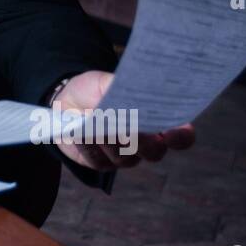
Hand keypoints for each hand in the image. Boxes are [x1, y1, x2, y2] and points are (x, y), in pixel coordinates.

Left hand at [51, 70, 194, 170]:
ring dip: (111, 139)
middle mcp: (144, 145)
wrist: (64, 101)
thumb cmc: (94, 90)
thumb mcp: (107, 82)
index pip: (180, 137)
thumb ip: (123, 87)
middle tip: (131, 125)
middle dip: (143, 139)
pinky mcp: (99, 164)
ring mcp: (122, 158)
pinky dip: (89, 145)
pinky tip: (80, 132)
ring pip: (123, 157)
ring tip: (98, 122)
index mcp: (155, 124)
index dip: (181, 136)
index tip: (176, 129)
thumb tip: (136, 91)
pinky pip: (97, 160)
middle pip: (154, 152)